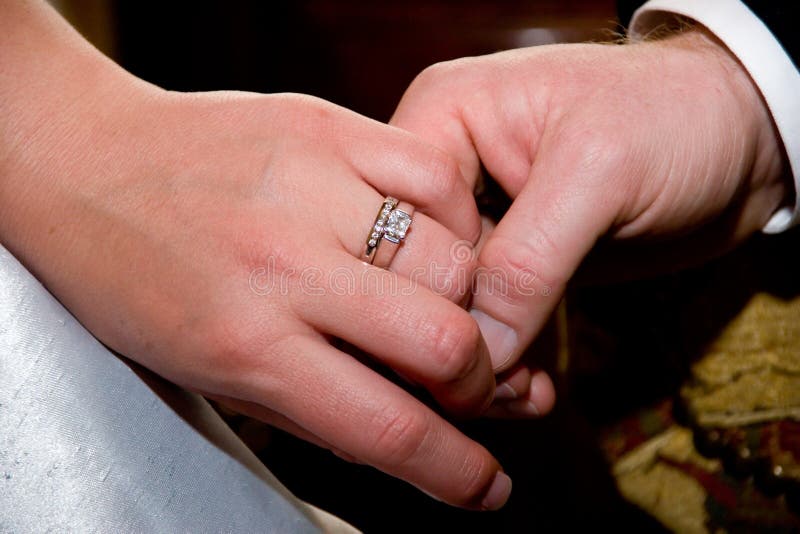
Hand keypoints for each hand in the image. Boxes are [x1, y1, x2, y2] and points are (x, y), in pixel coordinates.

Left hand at [0, 1, 510, 509]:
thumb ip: (313, 406)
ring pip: (455, 259)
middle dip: (477, 383)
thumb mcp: (208, 371)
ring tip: (434, 303)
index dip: (457, 471)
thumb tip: (408, 433)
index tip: (485, 483)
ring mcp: (309, 186)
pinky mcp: (326, 127)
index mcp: (245, 344)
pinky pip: (437, 176)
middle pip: (442, 343)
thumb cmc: (134, 275)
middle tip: (462, 383)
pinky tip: (429, 236)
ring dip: (464, 302)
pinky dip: (454, 219)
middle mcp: (283, 265)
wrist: (84, 162)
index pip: (386, 427)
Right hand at [392, 27, 788, 413]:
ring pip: (445, 305)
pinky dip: (504, 360)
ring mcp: (477, 218)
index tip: (462, 353)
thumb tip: (475, 353)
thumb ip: (529, 259)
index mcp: (442, 118)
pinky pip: (486, 319)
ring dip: (478, 361)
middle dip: (449, 335)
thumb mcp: (599, 173)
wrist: (739, 142)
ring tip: (521, 394)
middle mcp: (445, 169)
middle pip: (411, 271)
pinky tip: (532, 388)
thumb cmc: (676, 119)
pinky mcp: (510, 259)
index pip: (392, 220)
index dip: (420, 291)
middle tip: (493, 389)